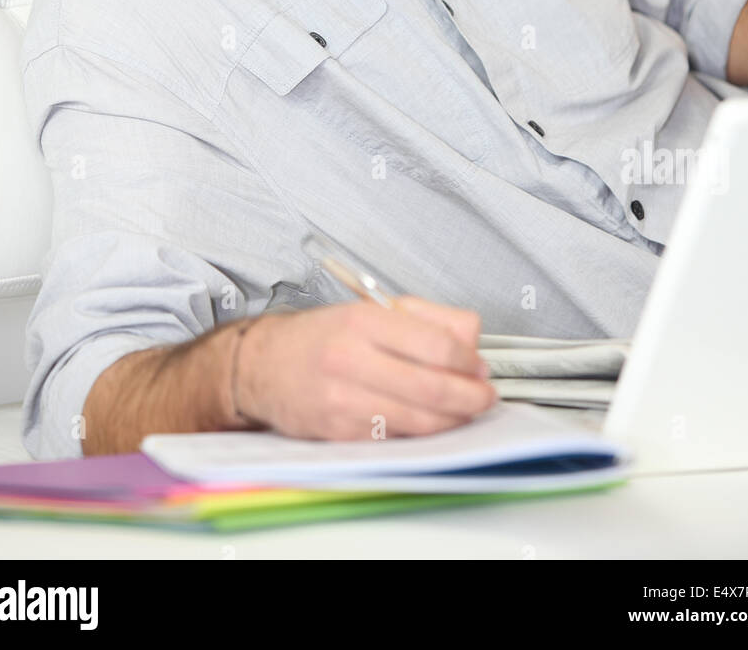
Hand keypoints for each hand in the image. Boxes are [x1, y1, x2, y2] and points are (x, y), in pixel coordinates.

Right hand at [233, 296, 496, 439]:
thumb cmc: (322, 336)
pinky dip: (422, 433)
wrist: (263, 366)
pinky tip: (432, 422)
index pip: (435, 345)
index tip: (479, 366)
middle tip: (485, 396)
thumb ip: (429, 317)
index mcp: (363, 322)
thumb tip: (472, 337)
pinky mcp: (339, 433)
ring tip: (465, 410)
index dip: (468, 360)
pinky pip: (395, 439)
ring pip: (418, 420)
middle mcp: (350, 360)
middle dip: (470, 397)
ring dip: (453, 419)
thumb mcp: (373, 309)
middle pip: (432, 387)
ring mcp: (343, 401)